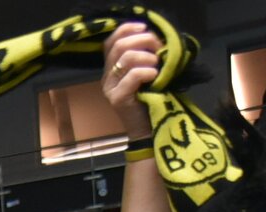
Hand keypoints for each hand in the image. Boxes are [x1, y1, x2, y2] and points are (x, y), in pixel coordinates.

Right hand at [102, 22, 160, 140]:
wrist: (148, 129)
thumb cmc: (151, 99)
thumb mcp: (146, 73)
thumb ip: (143, 56)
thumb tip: (153, 39)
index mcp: (111, 68)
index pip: (111, 41)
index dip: (127, 30)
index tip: (146, 28)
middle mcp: (107, 77)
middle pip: (119, 46)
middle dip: (143, 41)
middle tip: (159, 49)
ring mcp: (110, 88)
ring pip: (126, 58)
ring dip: (148, 57)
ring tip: (158, 66)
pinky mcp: (118, 99)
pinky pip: (133, 75)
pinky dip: (148, 71)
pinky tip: (156, 76)